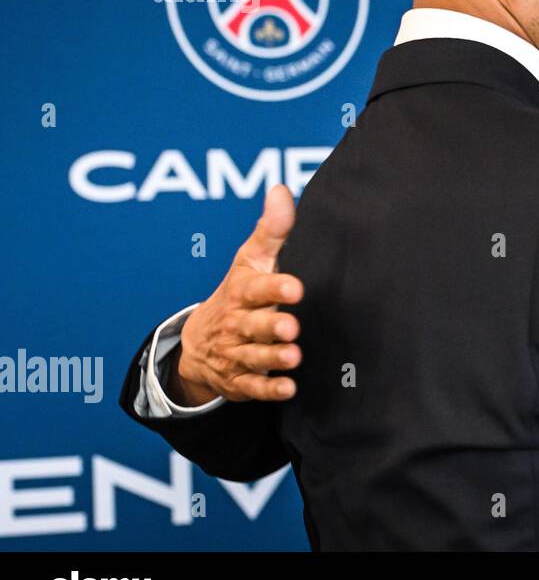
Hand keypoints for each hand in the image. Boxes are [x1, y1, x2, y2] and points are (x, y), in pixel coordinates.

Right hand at [169, 184, 303, 404]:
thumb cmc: (241, 292)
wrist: (202, 340)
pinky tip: (289, 388)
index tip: (296, 288)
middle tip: (291, 327)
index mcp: (243, 291)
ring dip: (273, 358)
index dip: (275, 288)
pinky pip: (254, 388)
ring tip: (294, 356)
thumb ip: (272, 229)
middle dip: (271, 326)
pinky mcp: (240, 380)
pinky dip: (270, 390)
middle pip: (254, 324)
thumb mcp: (252, 260)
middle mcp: (238, 323)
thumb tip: (283, 189)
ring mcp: (237, 353)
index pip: (257, 288)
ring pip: (254, 356)